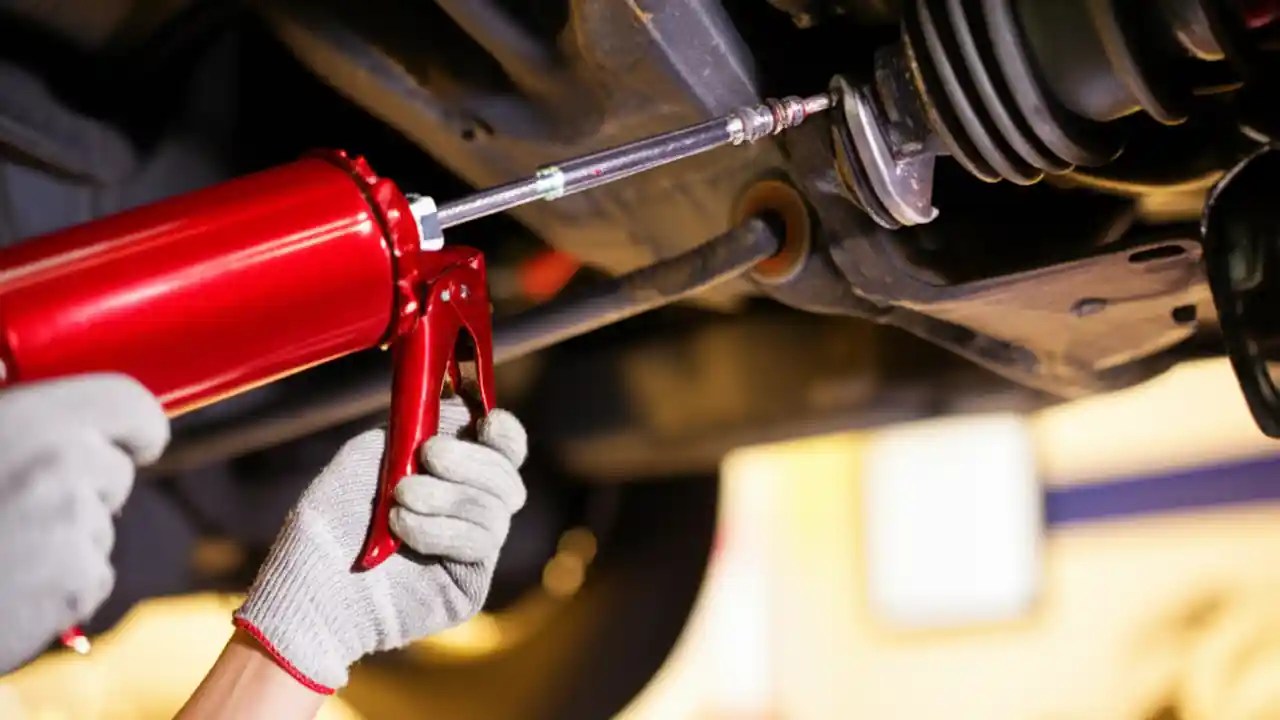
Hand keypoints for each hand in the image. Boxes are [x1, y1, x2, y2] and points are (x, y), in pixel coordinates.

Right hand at [0, 374, 168, 673]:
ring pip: (100, 531)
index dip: (136, 425)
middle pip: (115, 474)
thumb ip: (4, 400)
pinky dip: (60, 589)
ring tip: (2, 548)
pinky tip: (9, 587)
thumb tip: (7, 367)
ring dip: (65, 541)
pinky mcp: (74, 587)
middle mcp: (62, 468)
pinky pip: (91, 580)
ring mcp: (72, 530)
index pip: (131, 404)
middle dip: (83, 489)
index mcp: (33, 418)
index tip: (134, 440)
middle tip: (18, 503)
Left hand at [234, 398, 526, 692]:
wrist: (310, 581)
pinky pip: (480, 545)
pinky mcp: (470, 583)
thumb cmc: (331, 516)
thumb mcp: (371, 454)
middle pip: (507, 478)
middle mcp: (469, 510)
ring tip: (399, 497)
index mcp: (453, 474)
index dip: (505, 434)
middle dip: (471, 461)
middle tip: (428, 453)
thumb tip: (465, 407)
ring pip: (495, 510)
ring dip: (447, 495)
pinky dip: (440, 529)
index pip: (504, 449)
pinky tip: (401, 529)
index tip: (486, 421)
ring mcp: (473, 549)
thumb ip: (418, 426)